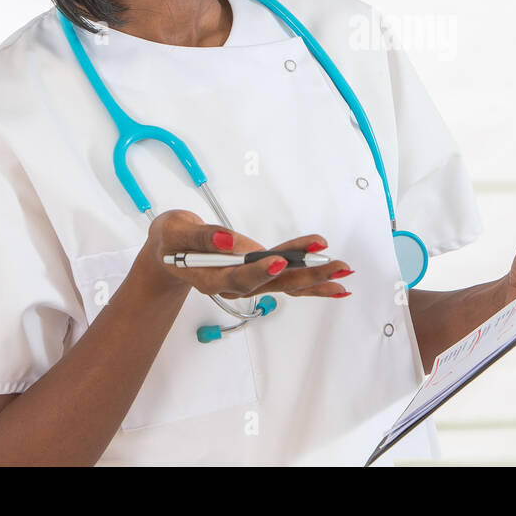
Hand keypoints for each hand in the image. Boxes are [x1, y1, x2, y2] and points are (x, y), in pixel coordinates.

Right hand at [138, 210, 354, 300]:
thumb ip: (200, 236)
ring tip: (344, 272)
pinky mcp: (260, 272)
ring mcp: (250, 280)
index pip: (239, 277)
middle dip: (306, 275)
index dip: (261, 270)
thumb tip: (228, 238)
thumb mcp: (175, 231)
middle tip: (335, 266)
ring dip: (317, 278)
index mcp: (212, 277)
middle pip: (274, 283)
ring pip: (287, 283)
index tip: (281, 260)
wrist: (171, 252)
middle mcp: (235, 284)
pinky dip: (313, 280)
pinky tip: (336, 284)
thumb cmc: (172, 241)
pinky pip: (289, 277)